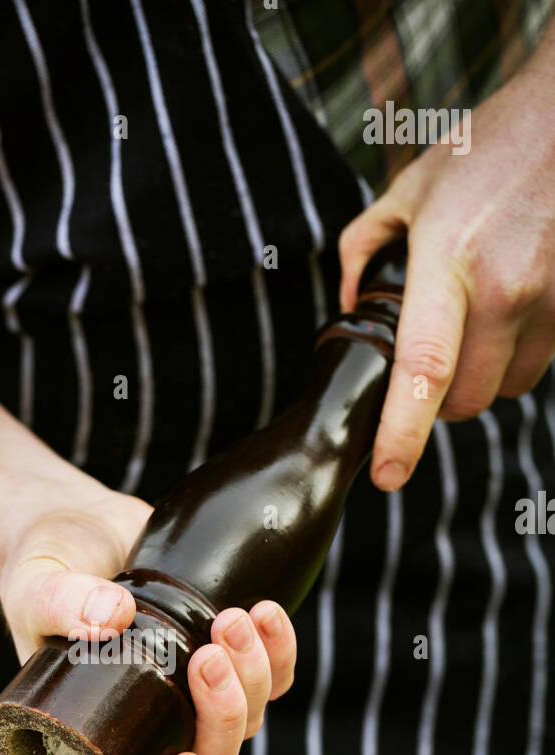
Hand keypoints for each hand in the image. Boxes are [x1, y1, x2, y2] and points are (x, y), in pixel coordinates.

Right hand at [0, 488, 296, 754]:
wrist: (77, 523)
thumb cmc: (42, 568)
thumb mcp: (33, 586)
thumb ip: (60, 602)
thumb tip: (110, 619)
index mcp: (98, 744)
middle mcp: (151, 733)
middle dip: (222, 716)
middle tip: (206, 654)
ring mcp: (194, 700)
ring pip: (246, 723)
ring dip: (252, 678)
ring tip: (233, 618)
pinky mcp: (228, 658)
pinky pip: (273, 677)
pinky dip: (278, 651)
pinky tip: (265, 613)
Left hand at [338, 35, 554, 489]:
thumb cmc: (488, 149)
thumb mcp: (411, 189)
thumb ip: (365, 248)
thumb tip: (349, 304)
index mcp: (449, 261)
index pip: (424, 369)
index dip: (403, 433)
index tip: (386, 476)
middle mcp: (505, 288)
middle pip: (466, 401)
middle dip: (440, 404)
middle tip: (423, 374)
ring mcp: (550, 298)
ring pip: (507, 389)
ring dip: (482, 380)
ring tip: (472, 329)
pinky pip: (540, 364)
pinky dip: (516, 358)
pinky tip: (507, 314)